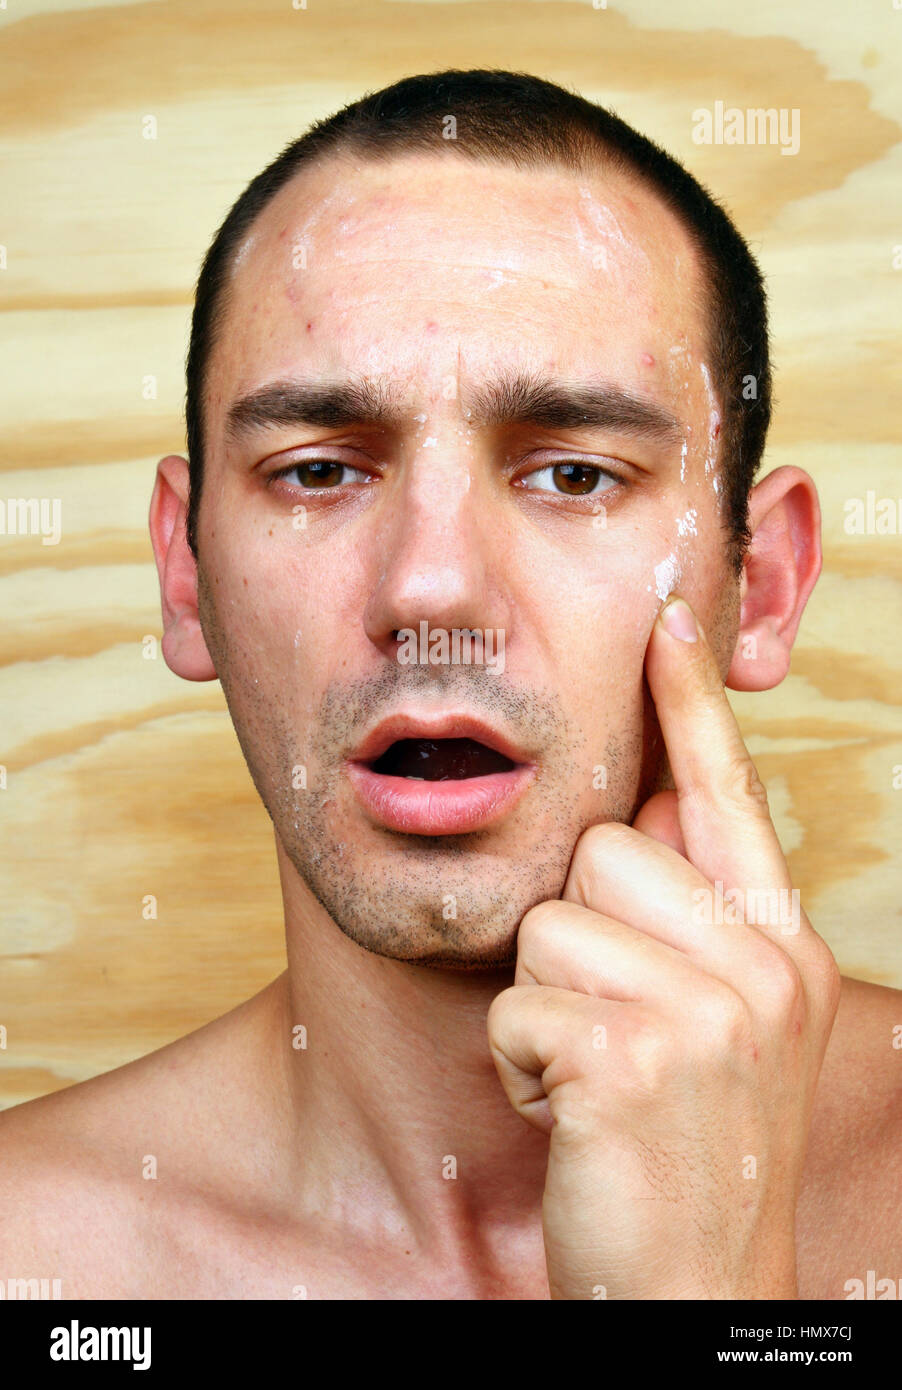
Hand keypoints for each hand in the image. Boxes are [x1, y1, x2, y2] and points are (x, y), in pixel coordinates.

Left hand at [487, 595, 840, 1299]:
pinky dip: (522, 1062)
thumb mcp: (718, 1025)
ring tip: (597, 1076)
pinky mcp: (633, 1054)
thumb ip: (691, 920)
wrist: (691, 1292)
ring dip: (548, 1004)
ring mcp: (708, 1010)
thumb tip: (644, 816)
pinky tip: (573, 1112)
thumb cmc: (683, 1149)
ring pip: (551, 922)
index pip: (728, 791)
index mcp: (779, 945)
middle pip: (603, 852)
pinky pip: (518, 1003)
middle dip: (580, 936)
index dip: (689, 701)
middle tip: (616, 1030)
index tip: (666, 617)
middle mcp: (761, 964)